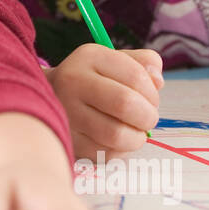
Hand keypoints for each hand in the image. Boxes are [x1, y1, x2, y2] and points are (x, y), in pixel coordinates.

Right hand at [47, 44, 163, 160]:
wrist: (50, 96)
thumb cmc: (93, 79)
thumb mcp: (115, 61)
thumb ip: (142, 64)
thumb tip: (158, 82)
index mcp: (90, 57)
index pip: (136, 76)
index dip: (153, 94)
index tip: (151, 100)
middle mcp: (72, 81)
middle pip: (125, 104)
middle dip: (147, 116)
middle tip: (147, 119)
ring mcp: (66, 112)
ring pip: (116, 134)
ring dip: (136, 137)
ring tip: (135, 132)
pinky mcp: (67, 139)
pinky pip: (105, 152)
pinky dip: (120, 150)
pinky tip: (118, 141)